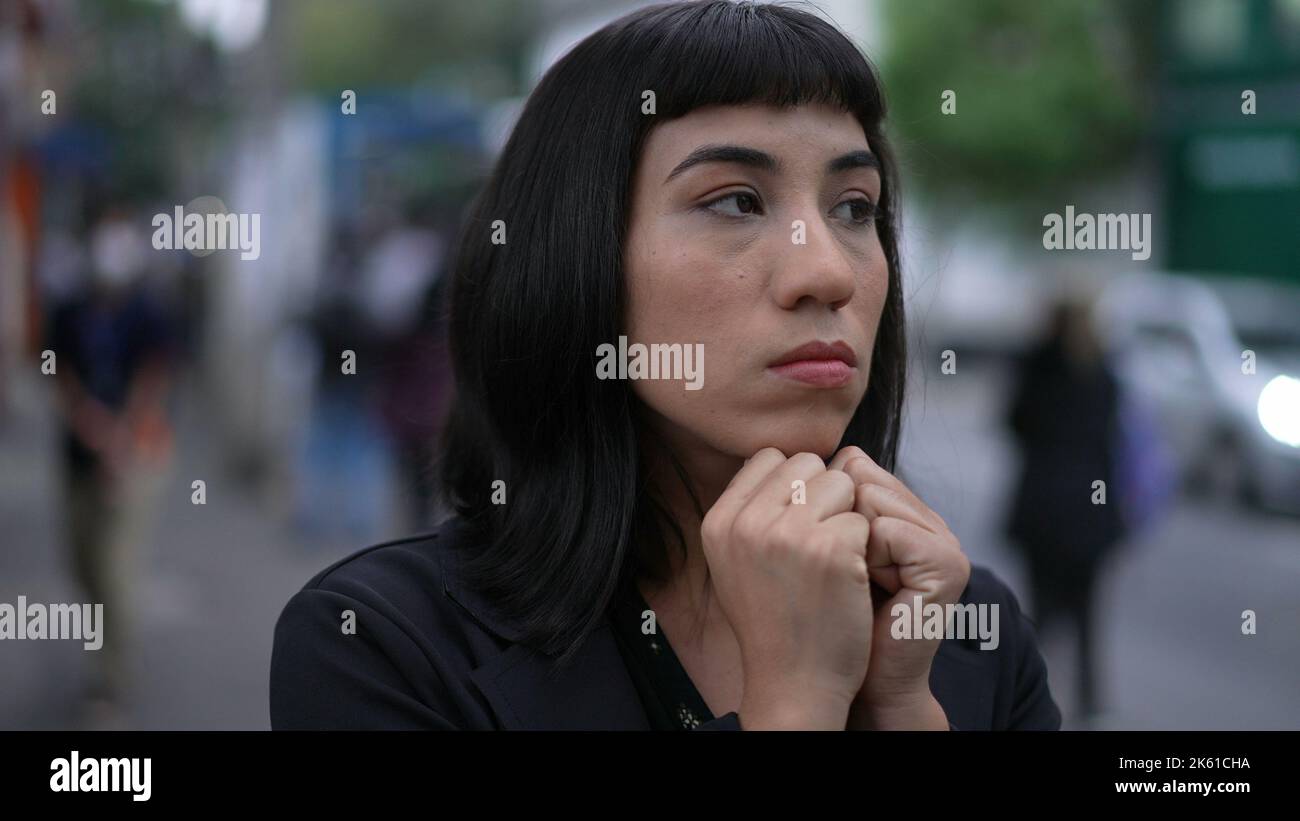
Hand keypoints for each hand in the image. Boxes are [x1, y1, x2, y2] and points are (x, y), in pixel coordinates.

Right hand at [701, 447, 874, 728]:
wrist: (793, 682)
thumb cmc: (773, 621)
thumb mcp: (736, 562)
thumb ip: (749, 512)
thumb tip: (776, 459)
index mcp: (719, 522)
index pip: (769, 457)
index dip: (795, 483)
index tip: (802, 521)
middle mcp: (746, 522)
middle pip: (806, 463)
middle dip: (824, 496)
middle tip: (822, 544)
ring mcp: (787, 533)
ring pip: (839, 484)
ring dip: (846, 517)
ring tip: (833, 561)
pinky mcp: (829, 549)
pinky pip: (862, 519)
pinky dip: (865, 548)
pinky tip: (848, 579)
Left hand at [828, 447, 969, 729]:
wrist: (857, 679)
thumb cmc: (829, 616)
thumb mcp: (819, 547)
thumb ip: (819, 502)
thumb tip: (799, 455)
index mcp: (902, 511)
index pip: (853, 464)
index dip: (823, 506)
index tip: (823, 553)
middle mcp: (928, 519)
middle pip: (860, 475)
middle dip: (833, 522)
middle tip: (841, 571)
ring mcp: (944, 538)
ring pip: (870, 498)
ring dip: (847, 542)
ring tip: (858, 581)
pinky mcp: (947, 563)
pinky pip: (886, 530)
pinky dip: (867, 559)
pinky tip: (875, 588)